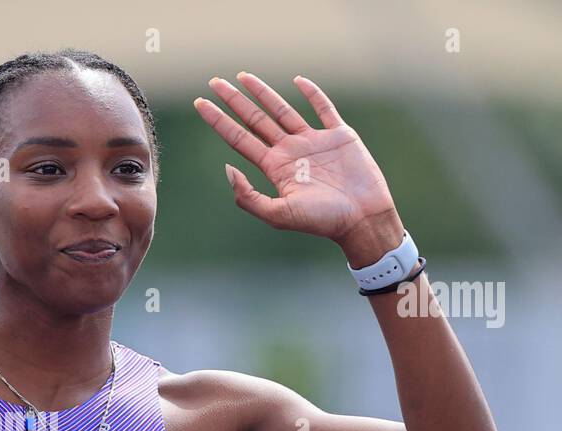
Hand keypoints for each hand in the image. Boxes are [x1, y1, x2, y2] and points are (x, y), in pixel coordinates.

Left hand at [193, 72, 403, 263]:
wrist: (362, 219)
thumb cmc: (321, 221)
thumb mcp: (277, 214)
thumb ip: (248, 197)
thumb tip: (227, 169)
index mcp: (274, 168)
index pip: (239, 138)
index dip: (219, 121)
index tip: (200, 104)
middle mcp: (290, 152)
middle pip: (255, 120)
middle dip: (234, 101)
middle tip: (214, 82)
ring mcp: (313, 142)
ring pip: (282, 110)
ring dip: (263, 93)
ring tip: (243, 77)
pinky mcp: (339, 135)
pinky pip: (323, 109)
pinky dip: (312, 93)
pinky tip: (297, 81)